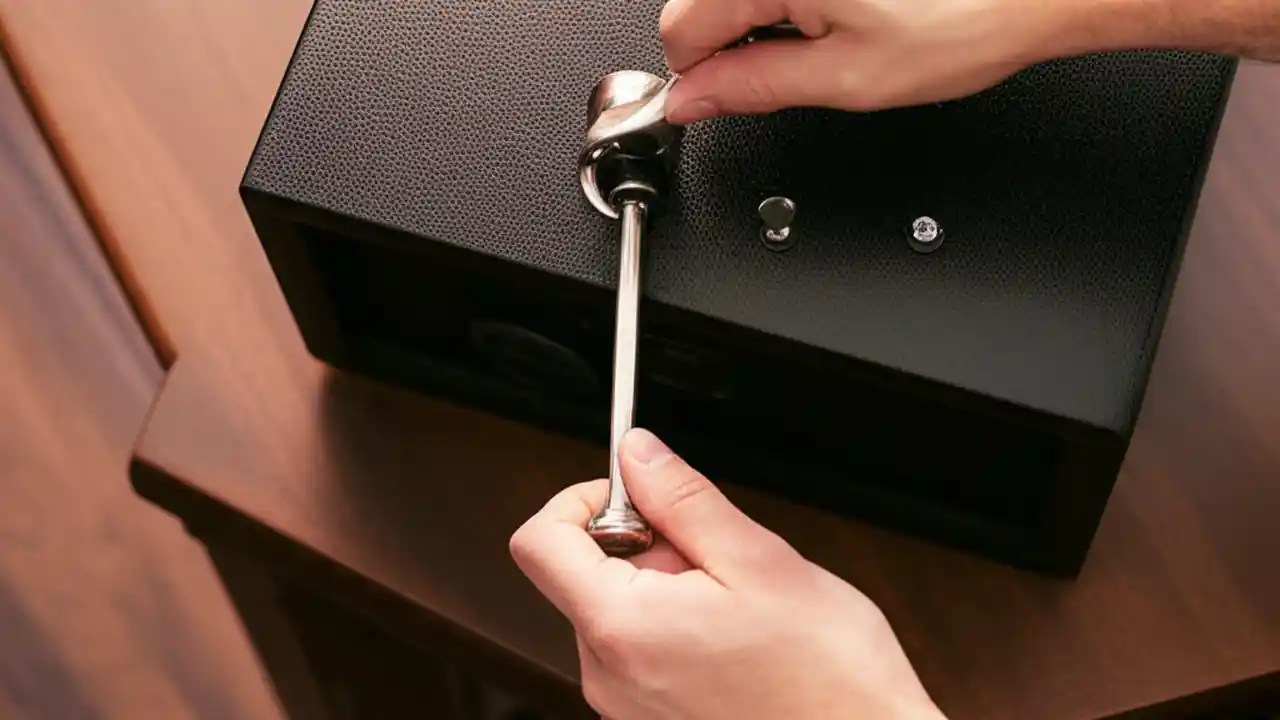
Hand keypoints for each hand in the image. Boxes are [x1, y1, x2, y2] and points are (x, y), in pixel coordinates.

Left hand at [509, 428, 945, 719]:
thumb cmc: (826, 676)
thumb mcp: (759, 560)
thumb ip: (683, 498)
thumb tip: (637, 454)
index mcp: (621, 628)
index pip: (539, 542)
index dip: (580, 499)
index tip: (630, 492)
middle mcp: (608, 675)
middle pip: (582, 575)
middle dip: (644, 547)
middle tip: (714, 557)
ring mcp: (625, 706)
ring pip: (616, 612)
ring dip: (666, 589)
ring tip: (735, 606)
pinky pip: (638, 653)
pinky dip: (675, 629)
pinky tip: (733, 640)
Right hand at [659, 0, 1073, 122]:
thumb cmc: (960, 21)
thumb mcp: (844, 78)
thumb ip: (751, 87)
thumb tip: (692, 100)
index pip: (682, 28)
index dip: (702, 74)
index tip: (729, 96)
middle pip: (702, 2)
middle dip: (732, 42)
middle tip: (800, 64)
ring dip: (764, 18)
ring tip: (834, 30)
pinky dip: (792, 0)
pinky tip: (843, 9)